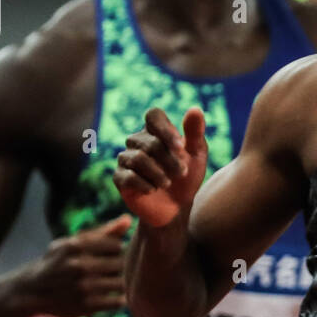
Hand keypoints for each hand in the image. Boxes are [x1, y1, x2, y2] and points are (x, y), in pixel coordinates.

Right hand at [24, 214, 130, 316]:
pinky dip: (119, 299)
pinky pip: (118, 302)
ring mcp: (83, 287)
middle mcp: (80, 265)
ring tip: (109, 282)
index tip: (107, 254)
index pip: (117, 245)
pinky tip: (109, 296)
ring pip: (122, 282)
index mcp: (76, 245)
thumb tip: (129, 219)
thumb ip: (102, 232)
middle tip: (109, 270)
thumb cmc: (59, 262)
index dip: (116, 250)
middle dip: (118, 266)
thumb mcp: (73, 243)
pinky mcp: (87, 306)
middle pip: (120, 263)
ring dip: (119, 283)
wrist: (33, 291)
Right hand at [113, 107, 207, 227]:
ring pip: (138, 159)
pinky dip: (144, 184)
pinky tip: (153, 190)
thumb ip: (195, 133)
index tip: (180, 147)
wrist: (176, 208)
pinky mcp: (119, 177)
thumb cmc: (187, 178)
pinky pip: (128, 176)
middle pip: (150, 142)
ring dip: (158, 173)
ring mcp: (126, 158)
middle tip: (182, 173)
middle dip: (170, 160)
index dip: (165, 129)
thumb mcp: (196, 156)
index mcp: (155, 130)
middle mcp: (137, 141)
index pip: (153, 115)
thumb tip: (195, 109)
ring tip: (167, 183)